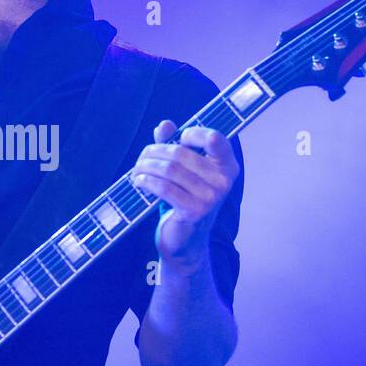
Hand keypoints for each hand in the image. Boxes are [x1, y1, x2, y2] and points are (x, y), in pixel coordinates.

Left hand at [130, 119, 238, 274]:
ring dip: (146, 167)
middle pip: (180, 153)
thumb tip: (164, 125)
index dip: (191, 134)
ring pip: (169, 169)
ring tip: (137, 171)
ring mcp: (211, 197)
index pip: (214, 138)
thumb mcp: (183, 170)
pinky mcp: (194, 211)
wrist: (186, 240)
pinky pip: (164, 187)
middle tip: (142, 159)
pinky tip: (139, 181)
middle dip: (154, 152)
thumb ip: (175, 145)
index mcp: (227, 166)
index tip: (176, 140)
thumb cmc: (185, 199)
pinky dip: (146, 181)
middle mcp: (223, 181)